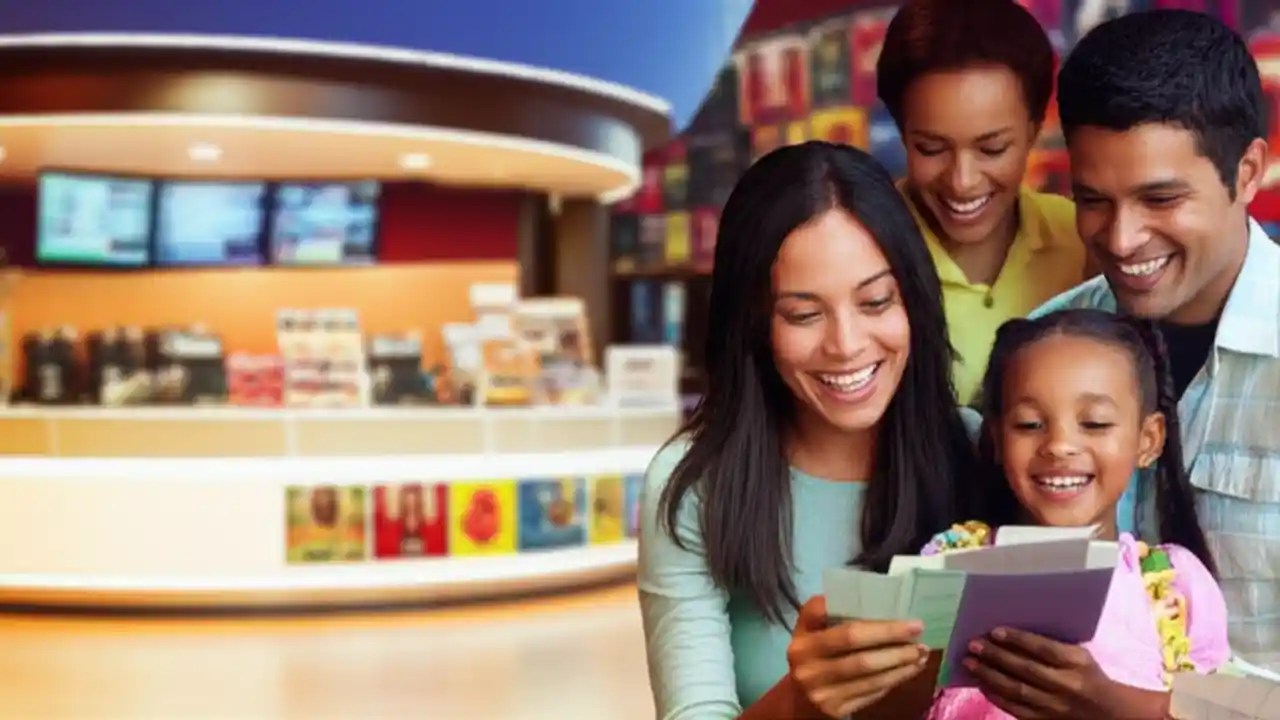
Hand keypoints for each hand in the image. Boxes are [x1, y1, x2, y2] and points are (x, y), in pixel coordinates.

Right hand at [786, 596, 930, 717]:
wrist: (798, 698)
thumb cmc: (813, 654)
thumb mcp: (811, 631)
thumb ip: (830, 614)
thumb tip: (876, 598)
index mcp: (802, 640)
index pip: (838, 625)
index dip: (876, 624)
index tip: (902, 612)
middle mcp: (807, 666)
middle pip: (856, 648)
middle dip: (890, 636)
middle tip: (917, 630)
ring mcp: (821, 691)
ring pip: (869, 674)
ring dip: (900, 662)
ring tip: (920, 652)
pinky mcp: (835, 709)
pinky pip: (872, 692)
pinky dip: (894, 679)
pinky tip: (908, 670)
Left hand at [965, 627, 1111, 718]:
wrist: (1108, 712)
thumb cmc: (1087, 674)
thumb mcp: (1079, 655)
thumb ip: (1053, 644)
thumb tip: (1013, 631)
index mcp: (1076, 663)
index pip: (1044, 649)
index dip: (1019, 639)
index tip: (995, 631)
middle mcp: (1065, 685)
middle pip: (1025, 669)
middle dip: (996, 656)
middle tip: (974, 644)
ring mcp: (1054, 706)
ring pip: (1016, 690)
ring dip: (989, 675)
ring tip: (969, 662)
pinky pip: (1016, 709)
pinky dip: (996, 696)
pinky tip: (981, 684)